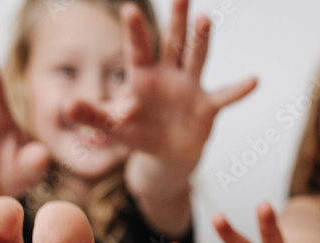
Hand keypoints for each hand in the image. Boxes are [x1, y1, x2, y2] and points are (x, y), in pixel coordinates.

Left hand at [68, 0, 256, 163]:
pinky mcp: (207, 107)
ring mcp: (190, 87)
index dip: (135, 31)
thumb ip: (91, 114)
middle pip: (172, 41)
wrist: (165, 152)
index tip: (130, 9)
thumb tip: (66, 105)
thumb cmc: (137, 132)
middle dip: (176, 18)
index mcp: (142, 75)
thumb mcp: (111, 127)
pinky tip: (253, 80)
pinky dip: (238, 90)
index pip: (138, 49)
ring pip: (196, 58)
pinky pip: (224, 97)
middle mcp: (168, 74)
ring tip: (206, 19)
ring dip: (202, 40)